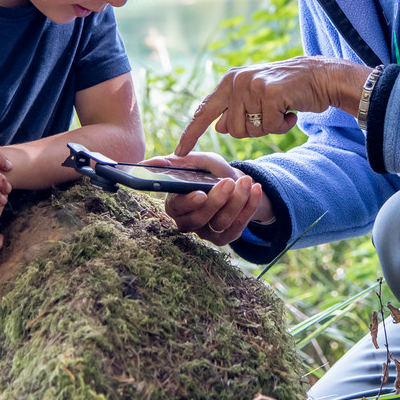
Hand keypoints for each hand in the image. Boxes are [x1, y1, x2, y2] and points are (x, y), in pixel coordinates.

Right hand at [155, 152, 269, 245]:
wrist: (236, 183)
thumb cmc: (210, 172)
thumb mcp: (195, 162)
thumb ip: (174, 162)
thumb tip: (143, 165)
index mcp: (176, 204)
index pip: (177, 208)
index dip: (188, 203)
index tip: (201, 193)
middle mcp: (189, 222)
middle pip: (200, 219)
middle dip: (217, 200)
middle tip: (229, 182)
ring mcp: (207, 233)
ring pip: (221, 223)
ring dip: (237, 202)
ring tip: (246, 181)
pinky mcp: (226, 237)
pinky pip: (238, 227)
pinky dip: (250, 208)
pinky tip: (256, 190)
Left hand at [175, 56, 370, 154]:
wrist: (320, 76)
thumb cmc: (288, 89)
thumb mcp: (256, 95)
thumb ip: (235, 109)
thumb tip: (218, 127)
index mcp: (229, 80)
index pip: (204, 111)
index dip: (191, 134)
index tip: (178, 153)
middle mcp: (237, 81)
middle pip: (232, 130)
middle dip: (252, 130)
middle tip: (270, 114)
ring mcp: (253, 86)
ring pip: (250, 131)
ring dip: (269, 128)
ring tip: (281, 110)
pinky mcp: (270, 94)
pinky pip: (268, 128)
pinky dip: (282, 126)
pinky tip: (291, 111)